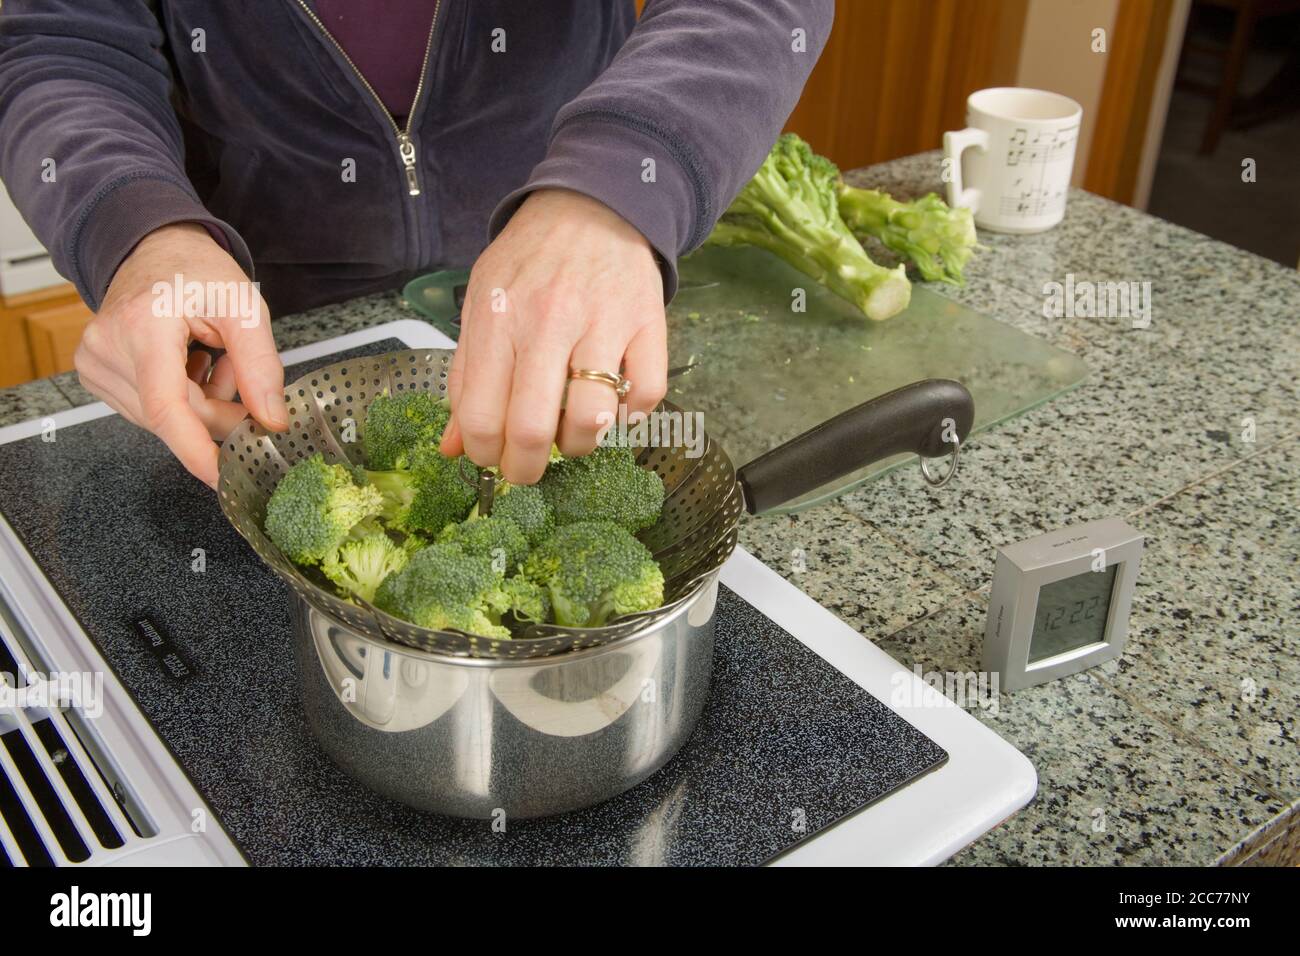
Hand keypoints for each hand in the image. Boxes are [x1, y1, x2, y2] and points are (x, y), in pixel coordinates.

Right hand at [74, 222, 287, 486]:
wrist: (156, 249)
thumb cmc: (196, 271)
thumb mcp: (244, 307)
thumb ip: (261, 366)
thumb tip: (272, 421)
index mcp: (143, 326)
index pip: (166, 407)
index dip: (196, 450)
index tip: (222, 477)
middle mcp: (108, 347)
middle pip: (174, 416)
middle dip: (220, 416)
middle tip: (250, 395)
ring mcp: (95, 363)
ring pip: (163, 418)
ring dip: (201, 404)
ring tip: (213, 360)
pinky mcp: (95, 374)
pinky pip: (149, 409)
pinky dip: (181, 398)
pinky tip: (191, 367)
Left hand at [440, 188, 666, 483]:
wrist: (593, 204)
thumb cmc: (530, 260)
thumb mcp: (482, 304)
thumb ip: (466, 375)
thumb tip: (453, 447)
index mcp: (499, 321)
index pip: (482, 417)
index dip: (485, 455)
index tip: (493, 457)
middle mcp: (549, 323)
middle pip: (534, 428)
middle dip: (526, 468)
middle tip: (528, 468)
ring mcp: (603, 324)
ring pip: (593, 421)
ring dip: (579, 445)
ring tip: (572, 434)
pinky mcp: (648, 324)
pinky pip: (645, 397)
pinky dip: (630, 417)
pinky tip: (613, 405)